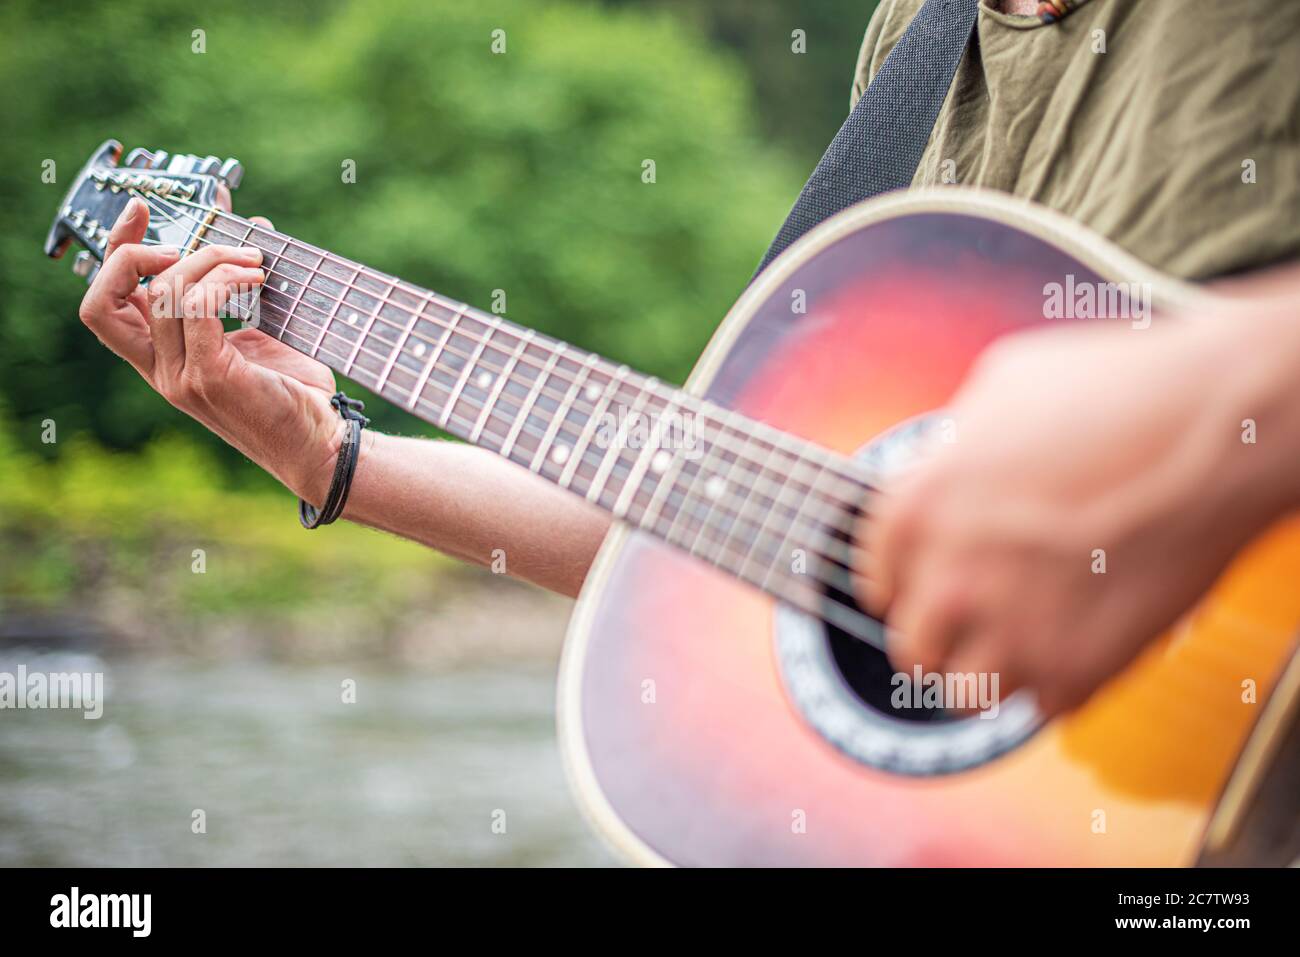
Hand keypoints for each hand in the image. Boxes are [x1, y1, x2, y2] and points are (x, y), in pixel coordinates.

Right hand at [78, 195, 343, 503]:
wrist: (324, 445)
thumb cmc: (297, 392)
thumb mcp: (264, 330)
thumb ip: (244, 286)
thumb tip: (253, 227)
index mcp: (163, 359)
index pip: (108, 301)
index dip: (114, 249)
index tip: (140, 208)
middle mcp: (161, 370)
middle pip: (103, 299)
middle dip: (131, 252)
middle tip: (189, 238)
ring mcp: (180, 376)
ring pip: (163, 292)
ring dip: (211, 260)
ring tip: (254, 261)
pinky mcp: (208, 375)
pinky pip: (196, 306)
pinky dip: (224, 280)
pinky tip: (256, 280)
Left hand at [862, 311, 1299, 716]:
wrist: (1220, 433)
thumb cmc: (1120, 391)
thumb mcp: (1005, 383)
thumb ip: (959, 440)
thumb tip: (952, 455)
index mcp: (916, 507)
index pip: (877, 578)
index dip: (905, 584)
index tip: (924, 591)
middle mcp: (948, 577)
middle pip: (912, 648)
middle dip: (941, 639)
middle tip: (972, 628)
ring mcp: (1009, 630)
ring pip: (967, 693)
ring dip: (991, 674)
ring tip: (1021, 649)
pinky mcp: (1075, 668)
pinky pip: (1043, 706)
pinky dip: (1058, 685)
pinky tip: (1079, 646)